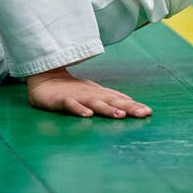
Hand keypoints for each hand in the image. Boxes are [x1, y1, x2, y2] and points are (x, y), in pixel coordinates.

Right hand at [27, 67, 151, 117]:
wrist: (44, 77)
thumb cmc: (71, 89)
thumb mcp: (92, 92)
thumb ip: (109, 97)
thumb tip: (130, 101)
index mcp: (99, 93)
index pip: (119, 100)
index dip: (133, 106)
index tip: (149, 112)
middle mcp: (91, 94)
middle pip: (112, 101)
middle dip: (128, 107)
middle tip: (143, 113)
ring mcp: (76, 96)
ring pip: (94, 102)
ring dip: (107, 109)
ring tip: (120, 115)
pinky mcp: (61, 99)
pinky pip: (70, 105)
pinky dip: (79, 109)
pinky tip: (87, 115)